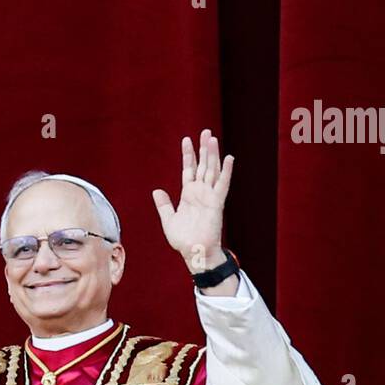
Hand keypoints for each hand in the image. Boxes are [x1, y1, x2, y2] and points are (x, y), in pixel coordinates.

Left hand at [152, 131, 233, 274]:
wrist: (194, 252)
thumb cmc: (183, 240)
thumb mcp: (169, 221)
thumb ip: (164, 205)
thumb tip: (156, 191)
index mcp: (188, 195)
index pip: (189, 169)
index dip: (188, 155)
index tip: (187, 140)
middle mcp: (200, 193)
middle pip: (202, 165)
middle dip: (203, 149)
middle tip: (205, 132)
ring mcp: (209, 197)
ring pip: (212, 170)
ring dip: (213, 154)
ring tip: (212, 138)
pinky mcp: (217, 203)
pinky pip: (223, 184)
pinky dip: (226, 171)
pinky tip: (228, 158)